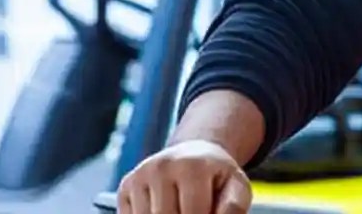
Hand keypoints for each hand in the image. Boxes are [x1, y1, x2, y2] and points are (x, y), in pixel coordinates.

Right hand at [116, 139, 252, 213]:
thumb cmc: (216, 178)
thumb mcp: (236, 188)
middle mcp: (161, 167)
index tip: (209, 212)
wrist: (193, 155)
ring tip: (181, 207)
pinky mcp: (125, 186)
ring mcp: (140, 175)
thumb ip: (233, 208)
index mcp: (192, 167)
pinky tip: (165, 209)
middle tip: (194, 208)